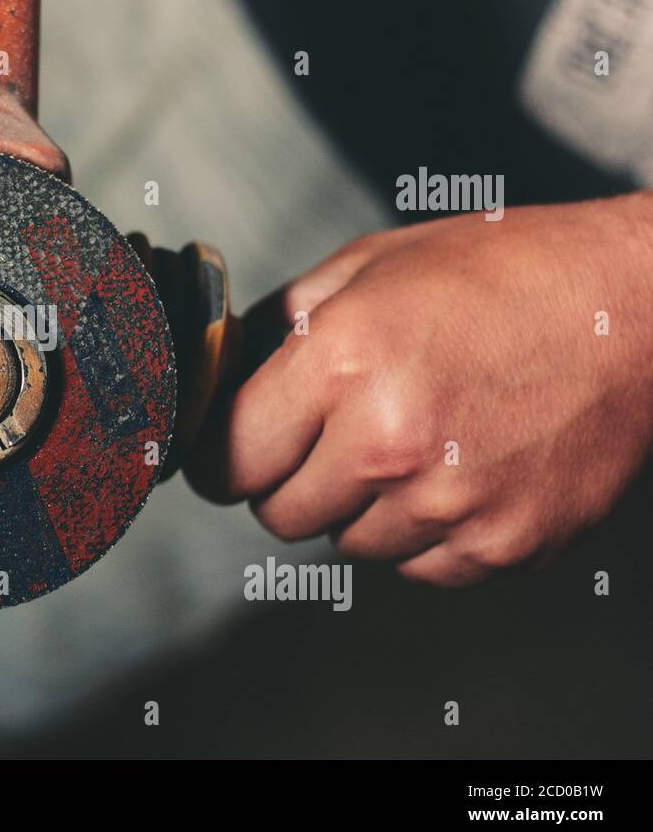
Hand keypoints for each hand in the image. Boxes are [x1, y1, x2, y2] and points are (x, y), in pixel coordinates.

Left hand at [188, 193, 652, 585]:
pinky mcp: (504, 545)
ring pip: (349, 546)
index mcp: (343, 362)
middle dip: (289, 481)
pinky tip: (457, 471)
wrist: (636, 309)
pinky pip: (419, 567)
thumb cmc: (505, 273)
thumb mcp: (371, 264)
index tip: (230, 456)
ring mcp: (450, 502)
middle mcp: (390, 441)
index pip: (230, 460)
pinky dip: (424, 533)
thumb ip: (281, 322)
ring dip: (360, 508)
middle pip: (279, 515)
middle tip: (327, 441)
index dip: (221, 459)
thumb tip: (221, 370)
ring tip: (411, 443)